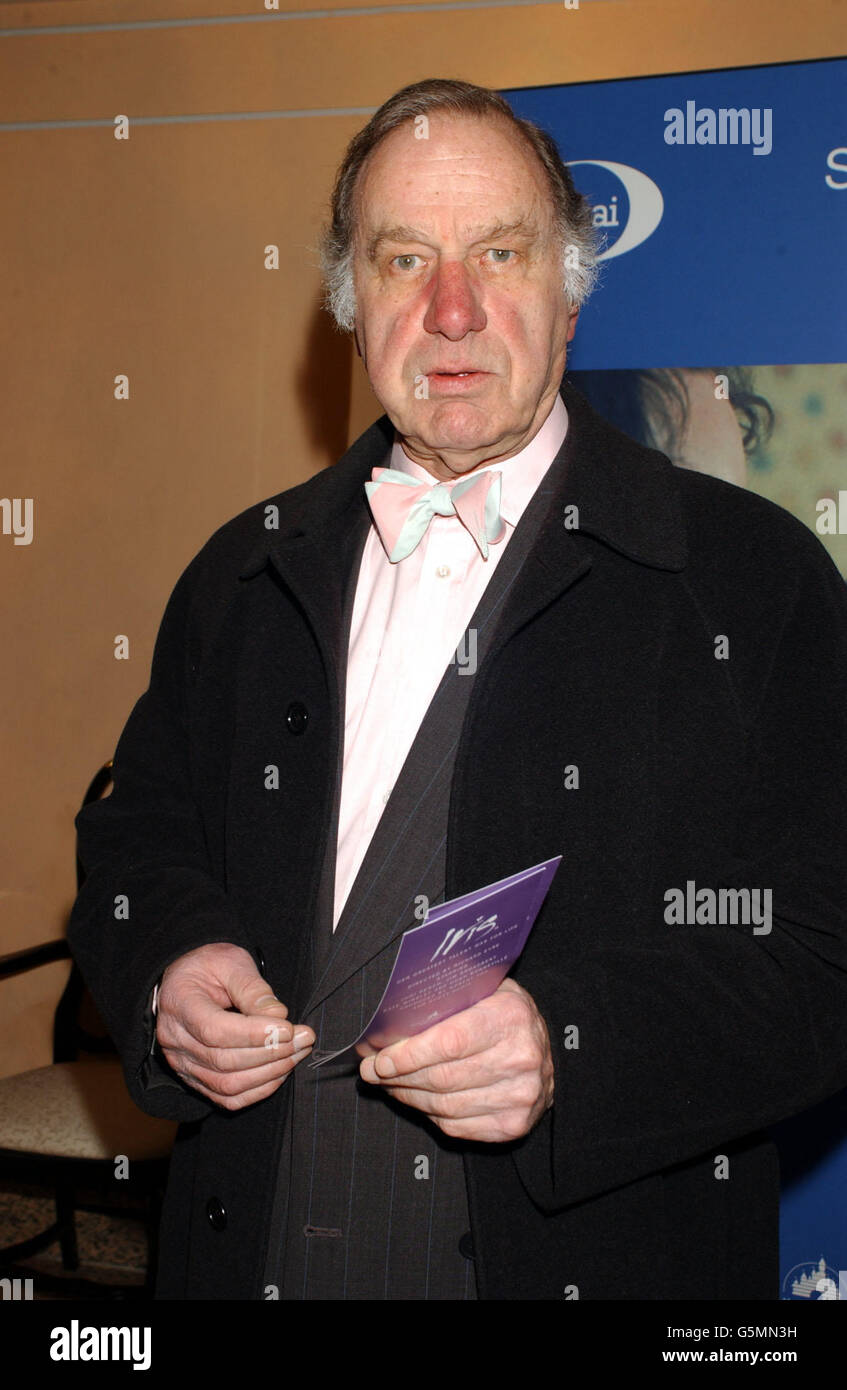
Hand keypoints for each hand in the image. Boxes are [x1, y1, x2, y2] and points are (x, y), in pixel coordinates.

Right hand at [156, 942, 314, 1110]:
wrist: (187, 980)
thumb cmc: (210, 966)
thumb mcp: (231, 962)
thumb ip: (253, 988)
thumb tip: (278, 1015)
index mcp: (179, 1004)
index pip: (214, 1030)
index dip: (254, 1034)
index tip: (288, 1028)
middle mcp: (175, 1040)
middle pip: (223, 1060)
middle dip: (270, 1053)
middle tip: (303, 1039)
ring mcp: (182, 1064)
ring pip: (227, 1084)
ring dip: (269, 1073)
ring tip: (297, 1053)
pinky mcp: (195, 1079)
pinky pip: (227, 1097)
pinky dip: (258, 1090)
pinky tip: (280, 1071)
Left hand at [359, 978, 553, 1141]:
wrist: (546, 1055)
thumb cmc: (503, 1016)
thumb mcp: (484, 989)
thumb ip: (445, 995)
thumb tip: (388, 1014)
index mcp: (511, 1017)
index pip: (449, 1042)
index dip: (408, 1054)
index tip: (379, 1058)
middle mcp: (520, 1058)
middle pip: (442, 1077)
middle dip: (398, 1076)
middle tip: (372, 1071)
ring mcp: (519, 1096)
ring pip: (443, 1105)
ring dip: (407, 1096)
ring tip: (389, 1083)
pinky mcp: (512, 1124)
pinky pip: (455, 1125)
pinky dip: (427, 1114)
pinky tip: (415, 1098)